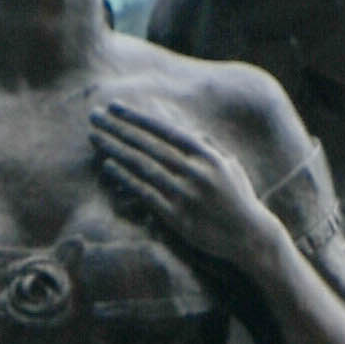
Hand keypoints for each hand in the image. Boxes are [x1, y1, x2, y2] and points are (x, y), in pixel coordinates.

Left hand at [87, 97, 272, 277]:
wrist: (250, 236)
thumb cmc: (237, 197)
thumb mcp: (227, 163)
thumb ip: (203, 144)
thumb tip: (179, 126)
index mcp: (206, 154)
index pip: (164, 130)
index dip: (137, 118)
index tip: (115, 108)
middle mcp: (194, 171)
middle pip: (148, 145)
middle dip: (119, 128)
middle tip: (95, 116)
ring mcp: (184, 195)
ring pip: (143, 166)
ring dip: (116, 150)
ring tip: (95, 137)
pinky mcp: (177, 218)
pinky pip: (145, 194)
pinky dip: (126, 178)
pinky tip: (109, 166)